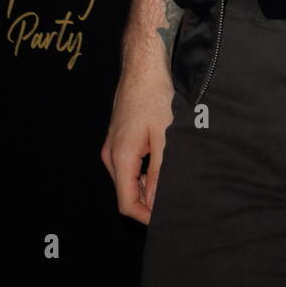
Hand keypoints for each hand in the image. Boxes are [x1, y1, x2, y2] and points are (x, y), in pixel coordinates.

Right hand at [100, 65, 173, 225]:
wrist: (144, 67)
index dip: (145, 216)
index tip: (166, 219)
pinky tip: (162, 164)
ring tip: (172, 182)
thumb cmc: (155, 95)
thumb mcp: (164, 136)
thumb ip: (159, 171)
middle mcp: (111, 154)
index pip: (126, 203)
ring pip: (128, 179)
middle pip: (126, 193)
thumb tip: (154, 202)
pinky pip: (129, 165)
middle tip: (175, 201)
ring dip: (147, 186)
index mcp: (120, 156)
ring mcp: (112, 146)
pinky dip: (144, 172)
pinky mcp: (118, 138)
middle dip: (148, 202)